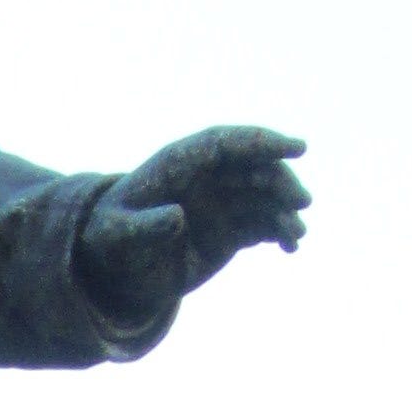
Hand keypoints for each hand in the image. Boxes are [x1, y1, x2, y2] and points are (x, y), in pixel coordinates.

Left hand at [78, 126, 308, 330]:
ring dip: (285, 211)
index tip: (296, 148)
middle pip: (253, 168)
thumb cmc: (110, 239)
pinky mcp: (230, 230)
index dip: (261, 142)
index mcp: (181, 162)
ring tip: (296, 235)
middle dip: (281, 181)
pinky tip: (290, 247)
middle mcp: (207, 177)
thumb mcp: (117, 233)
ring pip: (264, 198)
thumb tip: (177, 218)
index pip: (227, 143)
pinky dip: (279, 233)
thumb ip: (144, 225)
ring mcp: (221, 203)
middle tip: (301, 203)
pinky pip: (263, 225)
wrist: (116, 269)